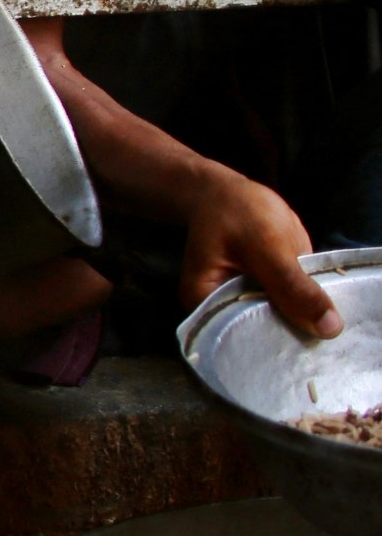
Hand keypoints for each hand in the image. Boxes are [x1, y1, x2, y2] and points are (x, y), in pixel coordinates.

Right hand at [182, 169, 340, 337]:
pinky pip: (287, 308)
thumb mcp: (264, 244)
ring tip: (321, 322)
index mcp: (205, 303)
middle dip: (290, 334)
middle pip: (258, 333)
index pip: (237, 338)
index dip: (271, 345)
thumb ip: (292, 286)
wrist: (230, 190)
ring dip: (301, 322)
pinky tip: (317, 304)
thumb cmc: (234, 211)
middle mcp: (221, 308)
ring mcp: (244, 300)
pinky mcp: (265, 291)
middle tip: (322, 336)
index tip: (304, 345)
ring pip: (276, 322)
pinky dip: (304, 307)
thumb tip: (329, 329)